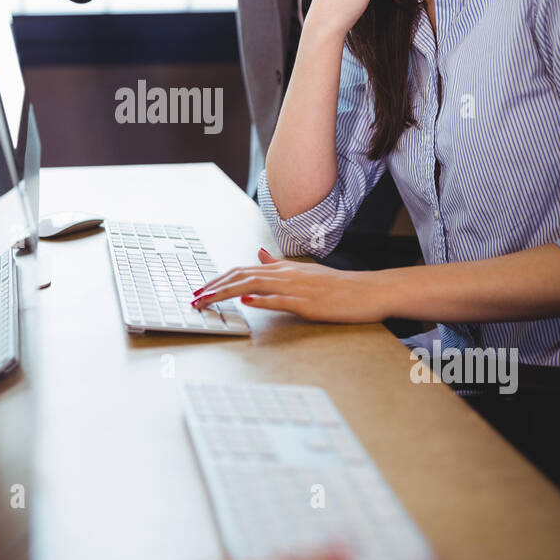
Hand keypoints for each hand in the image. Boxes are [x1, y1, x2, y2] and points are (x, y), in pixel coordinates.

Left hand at [190, 247, 382, 322]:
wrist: (366, 291)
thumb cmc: (336, 285)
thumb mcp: (304, 271)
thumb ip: (279, 265)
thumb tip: (259, 256)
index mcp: (282, 269)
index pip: (242, 270)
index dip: (218, 279)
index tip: (200, 289)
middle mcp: (285, 274)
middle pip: (241, 276)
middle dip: (214, 287)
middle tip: (193, 298)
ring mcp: (295, 288)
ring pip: (254, 286)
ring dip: (227, 293)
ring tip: (207, 301)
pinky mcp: (307, 303)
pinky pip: (281, 300)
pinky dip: (262, 300)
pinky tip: (247, 302)